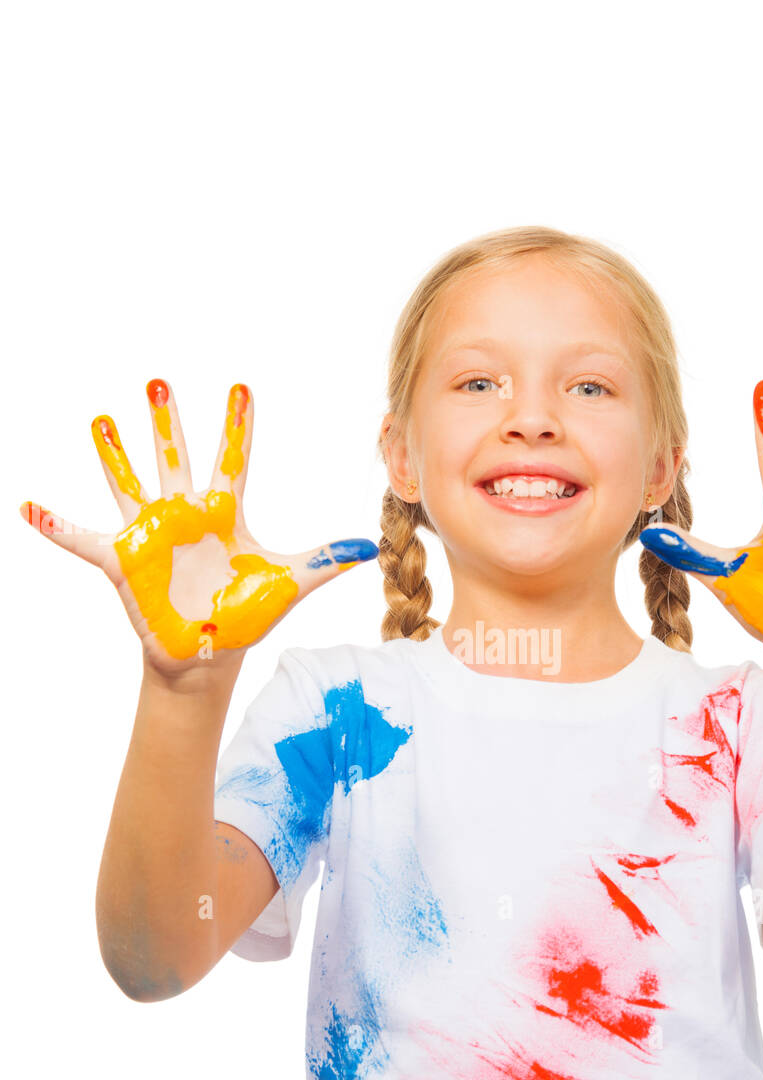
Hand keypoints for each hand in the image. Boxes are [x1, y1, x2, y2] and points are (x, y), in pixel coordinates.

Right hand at [19, 379, 377, 674]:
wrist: (209, 653)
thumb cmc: (246, 616)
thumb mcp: (288, 584)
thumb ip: (324, 561)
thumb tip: (369, 547)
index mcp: (224, 515)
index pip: (233, 460)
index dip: (236, 426)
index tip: (241, 387)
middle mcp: (184, 515)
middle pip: (176, 459)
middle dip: (169, 423)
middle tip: (160, 382)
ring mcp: (151, 534)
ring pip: (129, 483)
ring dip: (115, 454)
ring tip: (102, 419)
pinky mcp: (123, 561)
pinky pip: (82, 538)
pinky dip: (54, 525)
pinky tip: (28, 506)